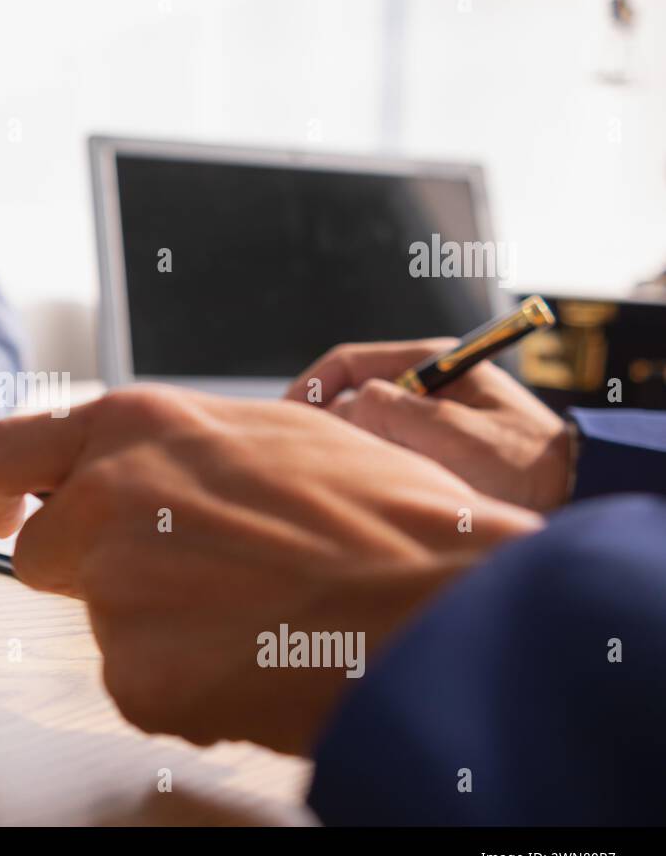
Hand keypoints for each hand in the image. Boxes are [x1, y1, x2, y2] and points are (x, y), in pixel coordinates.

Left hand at [0, 386, 541, 754]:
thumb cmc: (381, 515)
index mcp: (135, 427)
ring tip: (252, 615)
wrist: (442, 604)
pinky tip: (254, 659)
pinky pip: (140, 682)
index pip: (6, 451)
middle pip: (42, 552)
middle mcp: (105, 501)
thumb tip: (143, 470)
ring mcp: (113, 593)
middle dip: (88, 568)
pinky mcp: (134, 676)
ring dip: (156, 626)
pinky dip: (185, 681)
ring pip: (103, 622)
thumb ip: (177, 449)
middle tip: (168, 580)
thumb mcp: (272, 433)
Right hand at [285, 340, 570, 511]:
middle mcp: (424, 382)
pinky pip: (384, 450)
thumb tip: (343, 409)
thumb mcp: (454, 434)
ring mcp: (426, 414)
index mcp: (431, 361)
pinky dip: (375, 467)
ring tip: (359, 482)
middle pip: (351, 395)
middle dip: (331, 427)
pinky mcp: (430, 445)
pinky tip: (380, 490)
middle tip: (316, 462)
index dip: (309, 388)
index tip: (284, 421)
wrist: (571, 494)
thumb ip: (392, 413)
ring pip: (365, 427)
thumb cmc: (522, 464)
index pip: (347, 362)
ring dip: (357, 451)